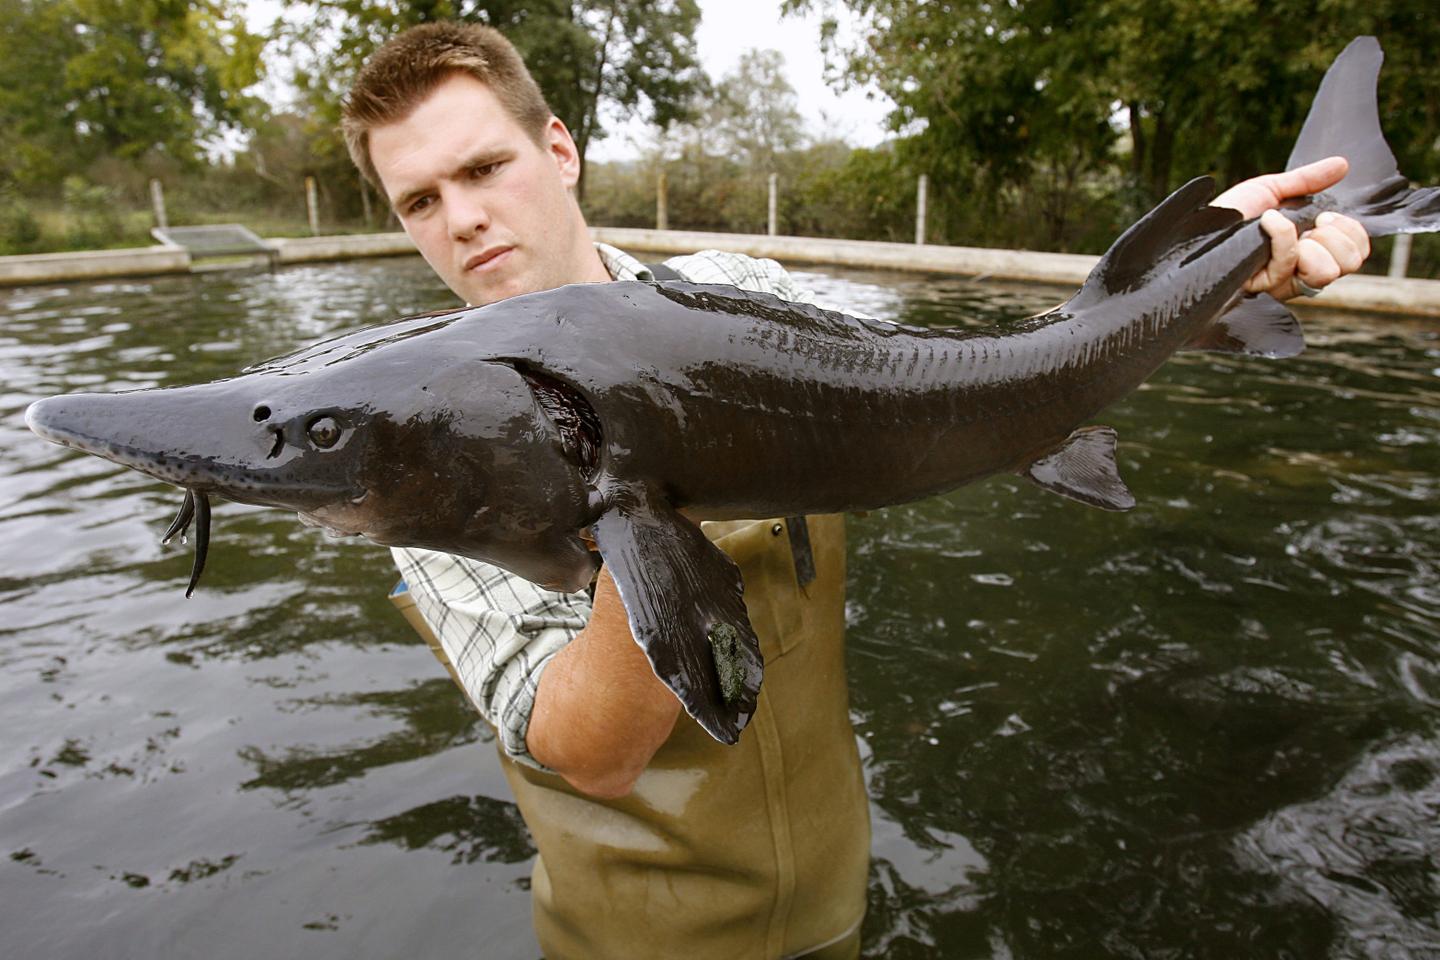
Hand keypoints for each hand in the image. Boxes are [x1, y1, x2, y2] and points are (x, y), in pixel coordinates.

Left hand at [1211, 156, 1370, 299]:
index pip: (1357, 253)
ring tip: (1291, 231)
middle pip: (1351, 265)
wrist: (1195, 229)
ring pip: (1326, 274)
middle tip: (1315, 224)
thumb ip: (1308, 180)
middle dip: (1338, 237)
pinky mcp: (1264, 286)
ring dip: (1314, 245)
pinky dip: (1282, 236)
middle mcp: (1301, 270)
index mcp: (1311, 248)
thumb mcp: (1272, 190)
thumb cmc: (1229, 215)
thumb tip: (1343, 164)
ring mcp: (1283, 282)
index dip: (1353, 233)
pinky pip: (1289, 263)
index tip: (1327, 217)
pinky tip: (1267, 222)